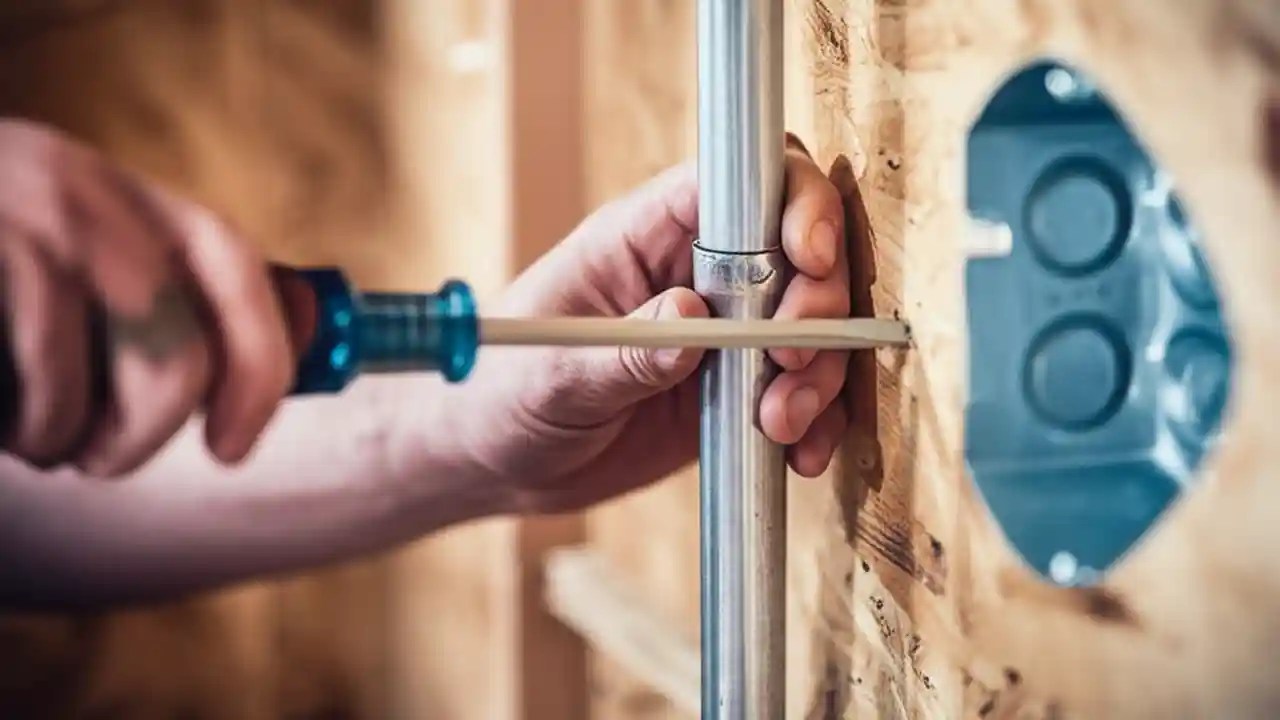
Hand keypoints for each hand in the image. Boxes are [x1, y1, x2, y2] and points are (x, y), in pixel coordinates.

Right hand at [0, 120, 301, 475]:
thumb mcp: (82, 262)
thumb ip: (166, 298)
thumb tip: (280, 355)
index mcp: (132, 195)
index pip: (238, 270)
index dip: (260, 366)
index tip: (234, 446)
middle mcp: (84, 191)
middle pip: (178, 346)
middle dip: (147, 434)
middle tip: (102, 460)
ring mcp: (19, 213)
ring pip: (94, 373)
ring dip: (70, 437)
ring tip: (35, 435)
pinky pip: (31, 368)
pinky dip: (22, 423)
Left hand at [444, 136, 853, 513]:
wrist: (497, 464)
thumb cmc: (499, 397)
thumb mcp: (549, 377)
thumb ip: (621, 353)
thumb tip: (692, 321)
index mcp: (642, 238)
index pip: (737, 183)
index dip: (790, 202)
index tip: (807, 258)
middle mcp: (694, 275)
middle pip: (797, 250)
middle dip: (818, 301)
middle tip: (793, 361)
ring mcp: (723, 334)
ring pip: (812, 325)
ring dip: (819, 373)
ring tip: (780, 424)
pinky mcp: (735, 389)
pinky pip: (803, 390)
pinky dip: (819, 421)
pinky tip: (800, 454)